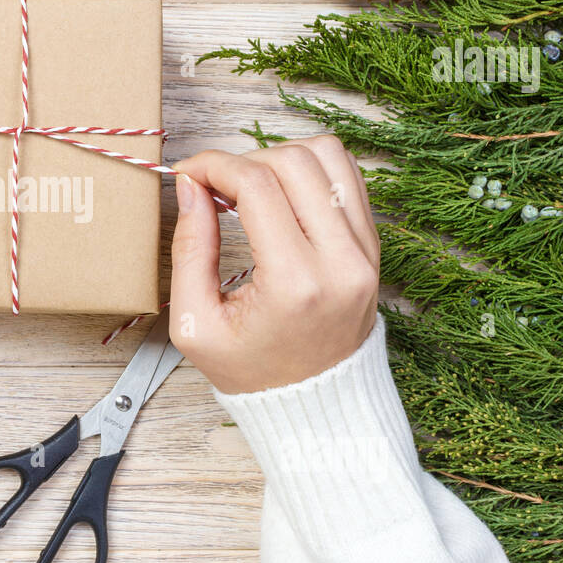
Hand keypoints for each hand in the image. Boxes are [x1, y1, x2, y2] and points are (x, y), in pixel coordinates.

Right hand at [168, 136, 380, 394]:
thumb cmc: (252, 372)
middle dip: (243, 160)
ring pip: (327, 155)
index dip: (214, 165)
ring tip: (251, 188)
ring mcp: (365, 251)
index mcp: (295, 283)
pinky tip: (282, 193)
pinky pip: (348, 176)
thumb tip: (191, 185)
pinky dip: (311, 169)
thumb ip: (189, 249)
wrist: (316, 407)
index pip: (257, 184)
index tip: (188, 175)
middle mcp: (340, 260)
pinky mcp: (374, 246)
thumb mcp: (197, 323)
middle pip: (293, 161)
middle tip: (216, 186)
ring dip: (280, 157)